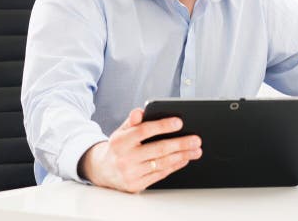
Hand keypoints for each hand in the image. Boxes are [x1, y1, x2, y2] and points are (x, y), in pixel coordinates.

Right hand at [78, 108, 201, 192]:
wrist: (101, 170)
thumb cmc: (118, 147)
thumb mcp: (121, 131)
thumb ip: (133, 121)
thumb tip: (140, 111)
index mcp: (121, 141)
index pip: (144, 131)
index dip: (162, 126)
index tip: (179, 122)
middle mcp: (125, 158)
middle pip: (158, 149)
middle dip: (180, 144)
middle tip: (196, 139)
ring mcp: (131, 173)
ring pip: (162, 163)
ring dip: (182, 156)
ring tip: (195, 150)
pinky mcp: (136, 185)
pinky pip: (160, 175)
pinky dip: (174, 166)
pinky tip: (184, 159)